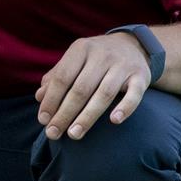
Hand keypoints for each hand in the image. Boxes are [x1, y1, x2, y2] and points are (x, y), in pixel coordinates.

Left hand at [35, 33, 152, 139]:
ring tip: (74, 134)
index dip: (51, 100)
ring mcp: (123, 66)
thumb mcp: (76, 60)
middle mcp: (102, 55)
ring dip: (87, 117)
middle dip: (65, 114)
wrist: (134, 46)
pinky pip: (134, 94)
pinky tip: (114, 121)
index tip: (43, 120)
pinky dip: (125, 108)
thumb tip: (39, 97)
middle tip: (53, 133)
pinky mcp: (141, 76)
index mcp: (81, 49)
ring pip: (104, 94)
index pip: (62, 77)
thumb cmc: (96, 58)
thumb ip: (57, 76)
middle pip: (80, 89)